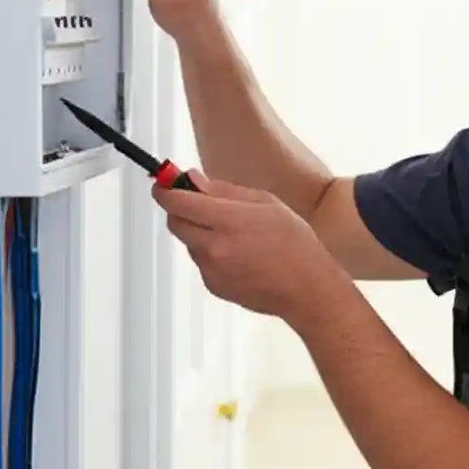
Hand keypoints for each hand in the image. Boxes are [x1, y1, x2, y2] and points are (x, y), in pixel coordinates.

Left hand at [152, 169, 354, 325]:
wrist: (306, 288)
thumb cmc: (294, 244)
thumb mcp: (266, 203)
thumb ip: (224, 191)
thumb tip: (194, 180)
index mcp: (227, 221)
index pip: (178, 202)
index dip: (165, 190)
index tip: (162, 184)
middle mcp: (213, 247)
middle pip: (175, 223)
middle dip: (179, 210)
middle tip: (196, 203)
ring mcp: (211, 269)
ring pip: (189, 243)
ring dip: (198, 233)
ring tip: (233, 234)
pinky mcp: (213, 286)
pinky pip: (201, 262)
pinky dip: (210, 254)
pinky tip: (238, 255)